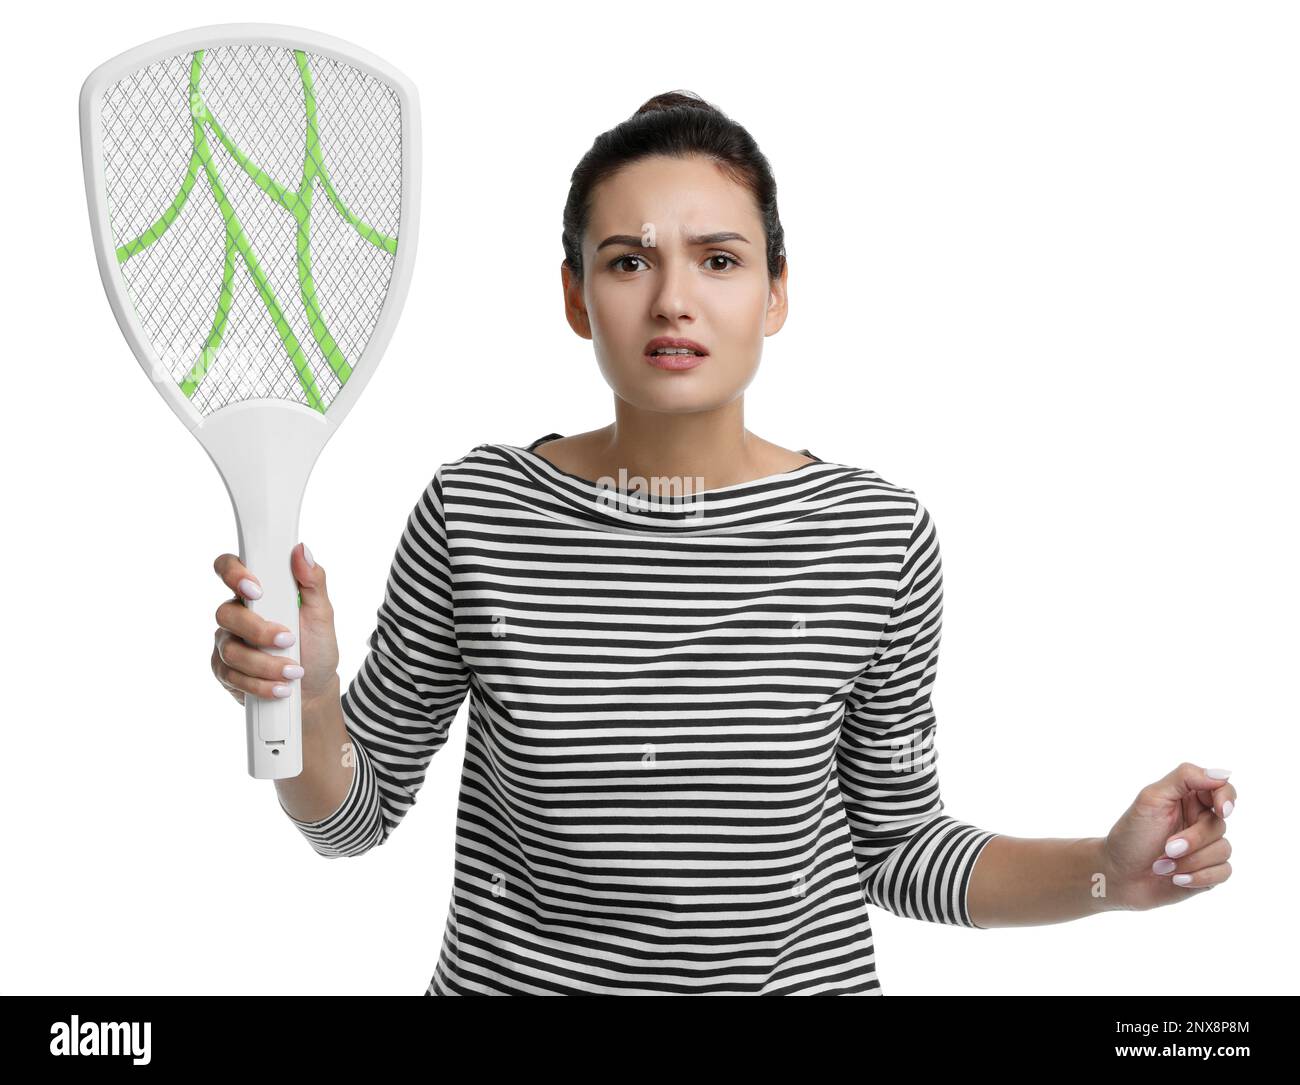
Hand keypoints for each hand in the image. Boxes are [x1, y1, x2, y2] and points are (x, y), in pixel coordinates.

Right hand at [210, 542, 339, 710]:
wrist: (313, 688)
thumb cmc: (316, 645)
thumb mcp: (322, 613)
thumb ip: (313, 581)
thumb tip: (302, 550)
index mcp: (257, 592)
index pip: (228, 568)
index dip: (233, 574)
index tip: (256, 589)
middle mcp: (236, 614)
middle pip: (225, 613)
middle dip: (258, 630)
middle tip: (288, 640)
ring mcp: (227, 643)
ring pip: (230, 650)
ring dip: (265, 663)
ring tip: (293, 672)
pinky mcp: (224, 671)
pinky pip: (231, 676)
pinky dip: (260, 684)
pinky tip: (280, 688)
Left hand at [1099, 762, 1235, 911]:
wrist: (1119, 876)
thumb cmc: (1131, 835)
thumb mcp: (1151, 799)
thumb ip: (1185, 778)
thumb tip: (1222, 773)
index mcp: (1187, 798)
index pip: (1221, 788)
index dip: (1226, 798)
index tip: (1221, 810)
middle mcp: (1200, 820)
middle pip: (1220, 824)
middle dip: (1193, 839)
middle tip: (1166, 848)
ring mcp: (1207, 847)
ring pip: (1223, 850)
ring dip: (1190, 860)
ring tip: (1162, 866)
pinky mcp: (1210, 871)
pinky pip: (1224, 872)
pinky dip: (1198, 877)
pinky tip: (1176, 879)